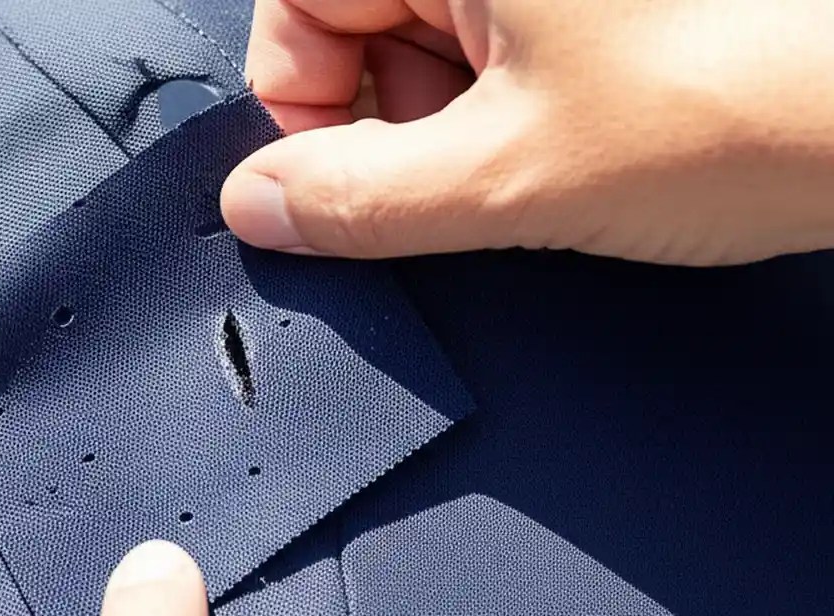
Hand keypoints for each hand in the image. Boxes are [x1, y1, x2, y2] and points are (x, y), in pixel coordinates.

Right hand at [222, 0, 833, 265]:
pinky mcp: (589, 11)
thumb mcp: (511, 175)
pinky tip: (557, 151)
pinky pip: (495, 54)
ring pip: (428, 45)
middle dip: (386, 121)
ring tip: (529, 167)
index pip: (296, 2)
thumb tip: (259, 205)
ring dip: (448, 127)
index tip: (324, 184)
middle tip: (452, 182)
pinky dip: (501, 115)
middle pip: (359, 23)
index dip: (296, 102)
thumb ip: (359, 200)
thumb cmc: (746, 104)